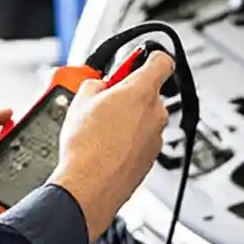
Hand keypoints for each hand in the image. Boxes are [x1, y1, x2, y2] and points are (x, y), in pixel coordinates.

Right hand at [47, 52, 173, 243]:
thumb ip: (96, 83)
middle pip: (149, 92)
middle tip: (105, 99)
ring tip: (100, 127)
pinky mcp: (150, 159)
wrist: (89, 187)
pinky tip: (106, 145)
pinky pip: (141, 140)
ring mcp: (156, 138)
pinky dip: (128, 139)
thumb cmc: (87, 146)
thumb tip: (99, 85)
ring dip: (128, 118)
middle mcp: (156, 113)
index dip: (151, 57)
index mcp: (142, 91)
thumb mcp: (81, 100)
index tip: (139, 60)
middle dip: (129, 93)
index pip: (162, 61)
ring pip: (145, 118)